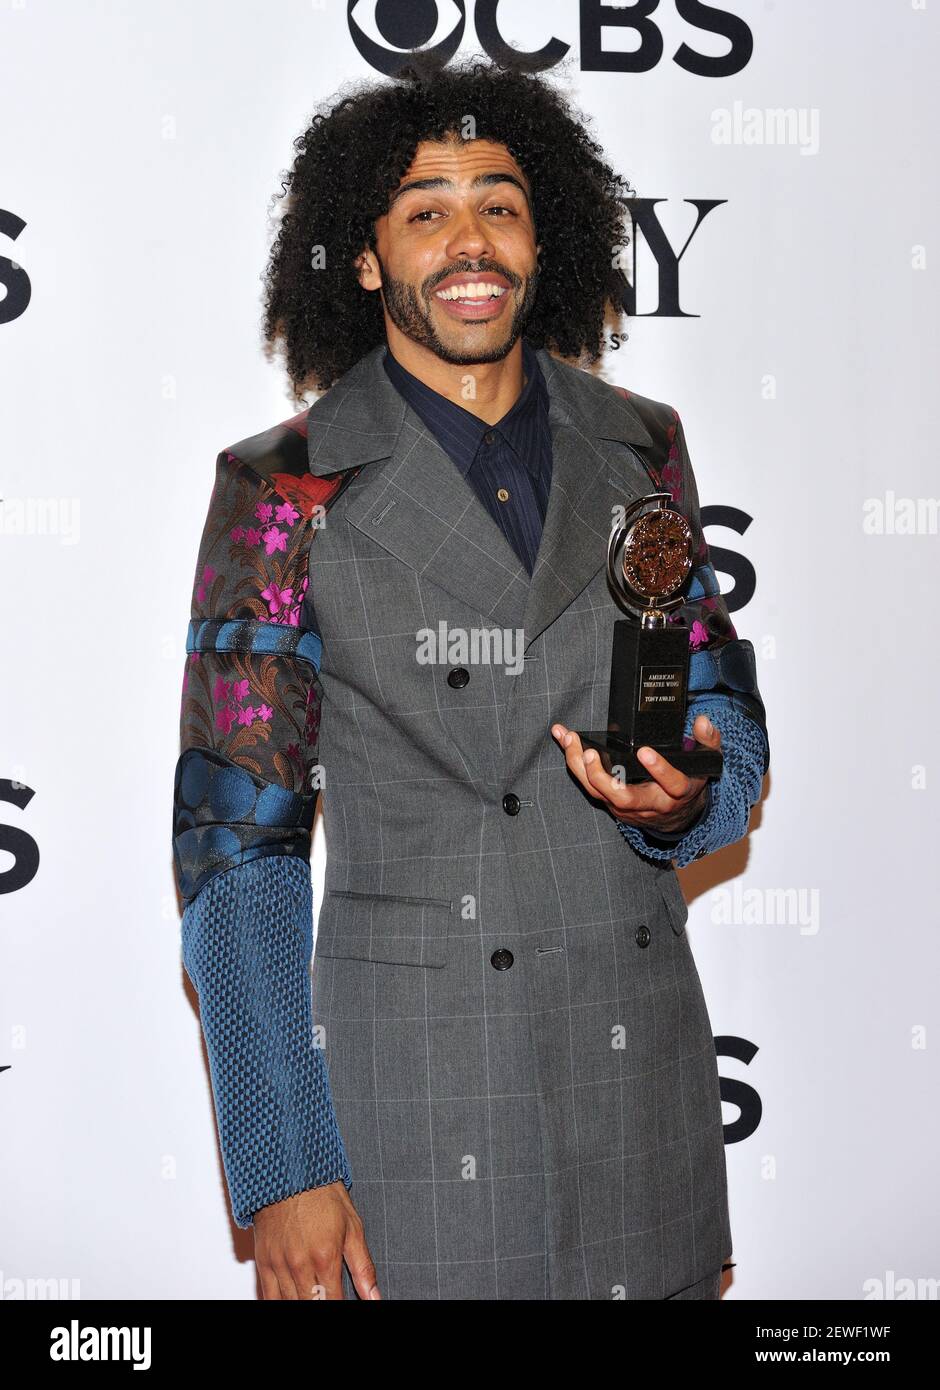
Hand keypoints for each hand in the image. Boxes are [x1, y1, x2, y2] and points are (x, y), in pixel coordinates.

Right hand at [253, 1181, 380, 1299]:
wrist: (291, 1171)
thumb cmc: (323, 1195)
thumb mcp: (353, 1228)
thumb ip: (363, 1268)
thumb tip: (374, 1297)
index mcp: (326, 1257)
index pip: (334, 1304)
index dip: (341, 1308)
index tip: (345, 1305)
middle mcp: (300, 1264)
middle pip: (311, 1305)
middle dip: (322, 1303)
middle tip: (328, 1296)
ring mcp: (279, 1264)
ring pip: (290, 1304)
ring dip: (303, 1302)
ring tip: (313, 1296)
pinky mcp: (264, 1261)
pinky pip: (268, 1296)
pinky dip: (280, 1303)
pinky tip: (291, 1299)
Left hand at [550, 715, 720, 834]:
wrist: (679, 815)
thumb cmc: (689, 781)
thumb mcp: (707, 761)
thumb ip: (708, 740)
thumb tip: (703, 721)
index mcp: (676, 793)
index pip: (672, 784)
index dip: (659, 770)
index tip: (645, 751)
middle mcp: (651, 804)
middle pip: (623, 798)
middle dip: (603, 777)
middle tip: (591, 753)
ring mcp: (628, 807)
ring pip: (599, 793)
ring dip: (580, 767)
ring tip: (570, 740)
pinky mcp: (611, 804)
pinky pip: (589, 787)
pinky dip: (575, 764)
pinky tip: (565, 741)